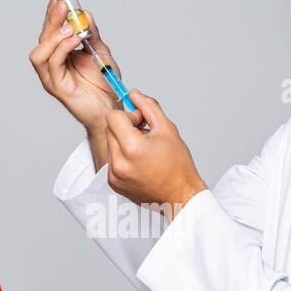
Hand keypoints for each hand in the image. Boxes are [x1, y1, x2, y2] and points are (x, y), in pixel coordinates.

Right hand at [29, 0, 121, 137]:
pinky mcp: (57, 88)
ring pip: (40, 53)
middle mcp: (51, 65)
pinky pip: (54, 65)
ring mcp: (52, 77)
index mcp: (59, 54)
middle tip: (62, 4)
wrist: (111, 107)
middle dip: (52, 19)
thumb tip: (84, 13)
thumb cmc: (104, 83)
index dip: (52, 13)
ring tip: (71, 26)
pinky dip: (62, 49)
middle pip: (43, 38)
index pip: (51, 30)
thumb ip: (92, 33)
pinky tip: (74, 39)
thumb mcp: (100, 51)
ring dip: (54, 36)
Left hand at [104, 89, 206, 214]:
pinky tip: (140, 163)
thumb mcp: (167, 128)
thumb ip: (148, 107)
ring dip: (123, 141)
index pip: (113, 117)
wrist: (180, 196)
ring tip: (143, 151)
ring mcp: (114, 175)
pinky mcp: (113, 183)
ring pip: (110, 144)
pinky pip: (112, 160)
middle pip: (110, 129)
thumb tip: (134, 94)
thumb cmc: (178, 165)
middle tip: (145, 136)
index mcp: (132, 147)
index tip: (141, 122)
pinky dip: (123, 156)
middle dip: (125, 127)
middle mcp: (119, 163)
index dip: (128, 115)